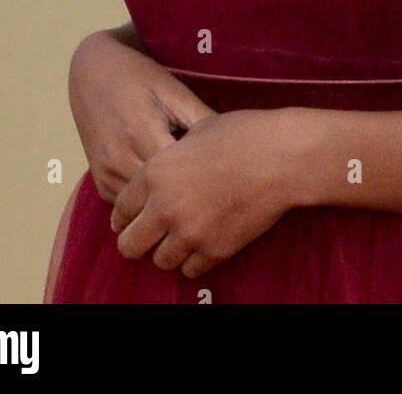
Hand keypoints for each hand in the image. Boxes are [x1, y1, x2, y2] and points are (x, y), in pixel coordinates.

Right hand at [68, 32, 213, 203]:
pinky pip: (129, 206)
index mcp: (142, 133)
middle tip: (219, 199)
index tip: (230, 183)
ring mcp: (106, 174)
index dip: (207, 182)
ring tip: (198, 201)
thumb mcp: (175, 92)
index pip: (181, 176)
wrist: (94, 73)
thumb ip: (202, 120)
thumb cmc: (142, 78)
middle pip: (161, 198)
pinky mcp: (99, 182)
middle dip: (190, 201)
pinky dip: (149, 205)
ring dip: (168, 207)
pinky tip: (171, 198)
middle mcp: (119, 159)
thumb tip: (235, 148)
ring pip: (144, 209)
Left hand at [109, 108, 299, 278]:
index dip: (124, 215)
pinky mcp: (215, 250)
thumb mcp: (197, 131)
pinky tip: (202, 244)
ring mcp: (189, 233)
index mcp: (155, 173)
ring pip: (159, 262)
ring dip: (167, 251)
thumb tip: (172, 162)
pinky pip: (190, 270)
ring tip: (180, 238)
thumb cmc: (243, 134)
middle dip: (136, 240)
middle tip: (149, 235)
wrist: (281, 157)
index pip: (120, 208)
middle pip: (129, 246)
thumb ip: (174, 154)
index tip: (131, 219)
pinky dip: (193, 261)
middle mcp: (164, 208)